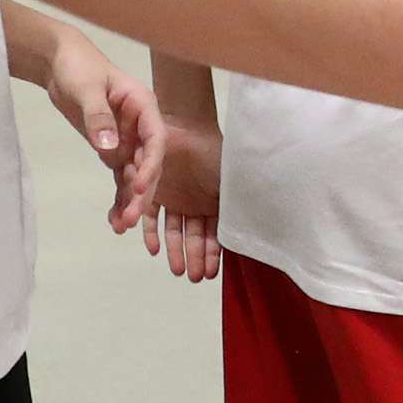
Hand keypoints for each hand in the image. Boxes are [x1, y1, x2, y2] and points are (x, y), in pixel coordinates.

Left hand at [40, 34, 169, 235]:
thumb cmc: (78, 67)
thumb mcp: (88, 89)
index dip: (152, 164)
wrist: (58, 63)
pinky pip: (118, 178)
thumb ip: (99, 118)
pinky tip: (114, 220)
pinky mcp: (112, 150)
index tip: (139, 186)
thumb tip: (109, 148)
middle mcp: (141, 128)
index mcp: (145, 107)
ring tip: (122, 227)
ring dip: (130, 201)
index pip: (156, 140)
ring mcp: (127, 141)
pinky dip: (118, 198)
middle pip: (147, 164)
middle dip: (141, 193)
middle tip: (131, 219)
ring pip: (134, 176)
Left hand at [140, 116, 222, 279]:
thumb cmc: (212, 153)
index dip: (212, 253)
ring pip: (173, 229)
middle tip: (192, 276)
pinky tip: (154, 249)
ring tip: (176, 269)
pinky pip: (151, 215)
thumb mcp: (230, 182)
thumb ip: (237, 207)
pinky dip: (151, 232)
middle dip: (193, 256)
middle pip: (193, 235)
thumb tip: (252, 233)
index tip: (209, 272)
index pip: (214, 233)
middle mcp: (193, 202)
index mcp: (214, 201)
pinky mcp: (152, 190)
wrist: (184, 126)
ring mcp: (173, 197)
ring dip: (174, 250)